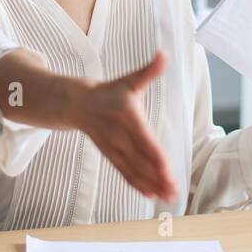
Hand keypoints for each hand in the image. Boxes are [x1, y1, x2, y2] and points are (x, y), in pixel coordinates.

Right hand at [69, 50, 176, 201]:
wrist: (77, 104)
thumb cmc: (109, 92)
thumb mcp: (129, 80)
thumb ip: (149, 71)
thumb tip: (164, 55)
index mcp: (126, 116)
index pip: (143, 139)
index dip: (154, 156)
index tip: (166, 169)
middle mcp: (119, 135)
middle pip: (140, 160)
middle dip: (157, 176)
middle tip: (174, 190)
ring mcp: (113, 147)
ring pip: (134, 170)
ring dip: (151, 184)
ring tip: (168, 195)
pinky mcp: (110, 155)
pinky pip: (124, 173)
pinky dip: (136, 184)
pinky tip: (150, 194)